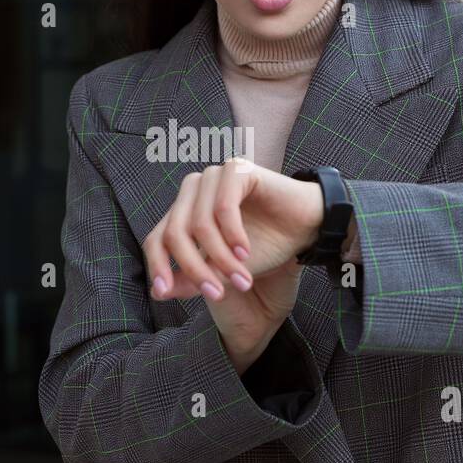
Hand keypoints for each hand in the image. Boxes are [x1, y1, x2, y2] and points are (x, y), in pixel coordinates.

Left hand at [142, 158, 324, 371]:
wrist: (306, 226)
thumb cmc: (266, 244)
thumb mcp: (224, 270)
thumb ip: (193, 279)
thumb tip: (157, 293)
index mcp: (185, 210)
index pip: (156, 238)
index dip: (157, 266)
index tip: (164, 293)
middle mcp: (194, 190)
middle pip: (174, 233)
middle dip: (194, 269)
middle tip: (216, 293)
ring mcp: (213, 176)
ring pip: (199, 224)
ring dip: (220, 257)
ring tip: (241, 277)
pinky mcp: (236, 169)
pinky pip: (224, 207)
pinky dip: (233, 235)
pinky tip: (246, 252)